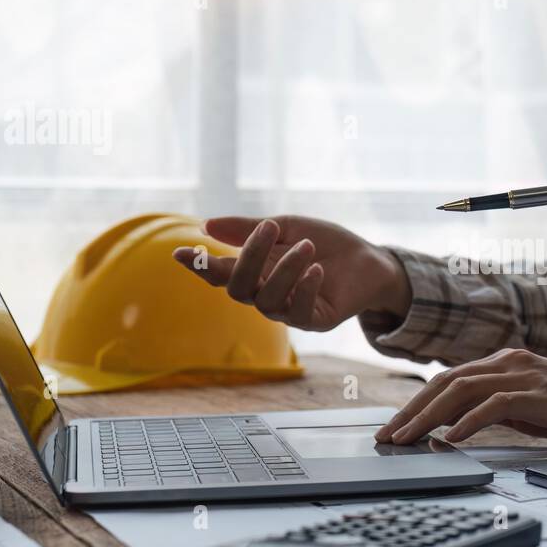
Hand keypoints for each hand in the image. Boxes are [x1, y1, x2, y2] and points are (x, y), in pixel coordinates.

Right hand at [172, 215, 410, 331]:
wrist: (368, 258)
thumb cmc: (324, 242)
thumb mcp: (286, 227)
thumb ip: (249, 229)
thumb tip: (205, 225)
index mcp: (255, 271)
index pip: (220, 273)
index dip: (199, 265)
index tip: (179, 252)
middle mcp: (266, 294)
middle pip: (239, 288)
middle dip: (249, 257)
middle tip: (269, 226)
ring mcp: (289, 311)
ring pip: (268, 300)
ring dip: (285, 269)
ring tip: (307, 246)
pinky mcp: (315, 321)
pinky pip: (299, 313)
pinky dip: (305, 289)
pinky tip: (316, 269)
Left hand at [373, 349, 546, 447]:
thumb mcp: (517, 408)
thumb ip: (485, 407)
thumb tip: (444, 424)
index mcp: (500, 362)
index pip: (447, 379)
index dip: (415, 402)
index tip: (393, 427)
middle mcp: (508, 362)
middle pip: (446, 382)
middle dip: (411, 410)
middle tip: (388, 436)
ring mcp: (523, 375)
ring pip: (463, 390)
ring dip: (429, 416)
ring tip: (408, 439)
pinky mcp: (539, 394)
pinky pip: (496, 405)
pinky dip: (469, 421)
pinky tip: (451, 438)